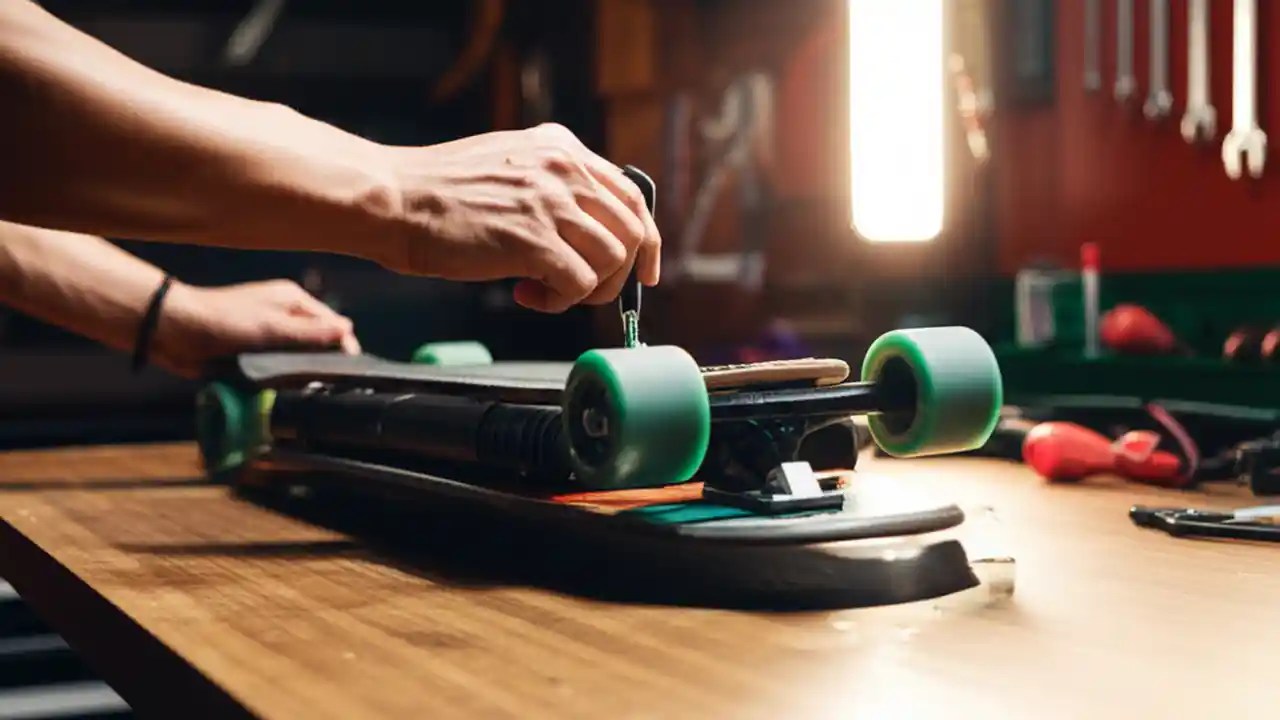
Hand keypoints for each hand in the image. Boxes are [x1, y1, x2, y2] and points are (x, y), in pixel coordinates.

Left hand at [152, 279, 358, 377]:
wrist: (174, 332)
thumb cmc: (223, 321)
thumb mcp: (273, 326)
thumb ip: (312, 332)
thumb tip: (349, 329)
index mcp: (293, 301)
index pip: (332, 323)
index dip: (343, 345)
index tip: (349, 371)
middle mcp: (285, 316)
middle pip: (318, 342)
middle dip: (324, 361)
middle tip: (327, 385)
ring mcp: (270, 336)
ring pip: (299, 358)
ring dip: (302, 373)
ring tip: (308, 390)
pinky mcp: (255, 354)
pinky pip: (278, 368)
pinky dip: (283, 378)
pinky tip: (287, 390)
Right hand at [375, 123, 660, 312]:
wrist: (394, 198)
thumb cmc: (439, 193)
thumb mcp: (510, 165)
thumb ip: (551, 184)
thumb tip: (586, 229)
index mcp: (561, 148)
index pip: (630, 195)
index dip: (646, 239)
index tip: (644, 270)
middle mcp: (564, 169)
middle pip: (632, 231)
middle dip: (619, 274)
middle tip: (585, 291)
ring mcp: (550, 203)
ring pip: (612, 261)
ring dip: (586, 289)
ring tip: (544, 289)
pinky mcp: (533, 239)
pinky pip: (579, 284)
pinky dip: (560, 301)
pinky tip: (528, 293)